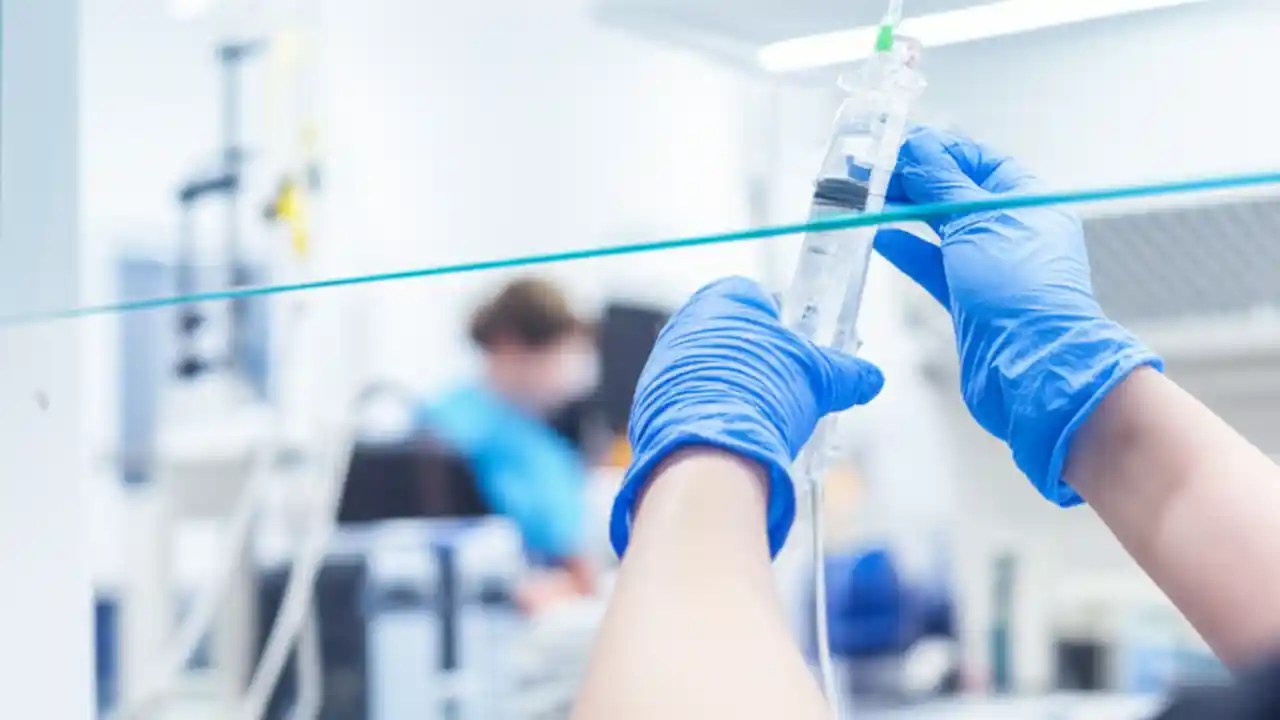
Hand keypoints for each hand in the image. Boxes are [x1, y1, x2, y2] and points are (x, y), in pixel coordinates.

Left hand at [610, 277, 883, 556]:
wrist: (710, 449)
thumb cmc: (763, 394)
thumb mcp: (820, 378)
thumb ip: (847, 373)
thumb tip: (871, 378)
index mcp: (723, 299)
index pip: (757, 296)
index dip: (783, 320)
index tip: (801, 346)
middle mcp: (686, 323)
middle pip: (734, 334)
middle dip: (762, 359)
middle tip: (789, 387)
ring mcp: (664, 363)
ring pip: (712, 368)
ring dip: (738, 387)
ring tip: (765, 416)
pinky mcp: (652, 401)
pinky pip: (691, 399)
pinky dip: (713, 411)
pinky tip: (737, 432)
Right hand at [875, 126, 1162, 505]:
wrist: (1031, 369)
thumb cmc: (1019, 290)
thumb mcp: (977, 222)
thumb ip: (941, 183)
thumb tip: (917, 146)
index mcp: (1026, 202)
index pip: (976, 161)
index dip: (935, 149)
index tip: (893, 143)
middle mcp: (1009, 230)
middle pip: (953, 193)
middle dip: (910, 179)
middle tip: (865, 170)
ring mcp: (987, 266)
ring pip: (937, 228)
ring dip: (901, 211)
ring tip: (863, 196)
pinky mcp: (967, 299)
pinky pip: (930, 264)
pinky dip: (904, 248)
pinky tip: (877, 234)